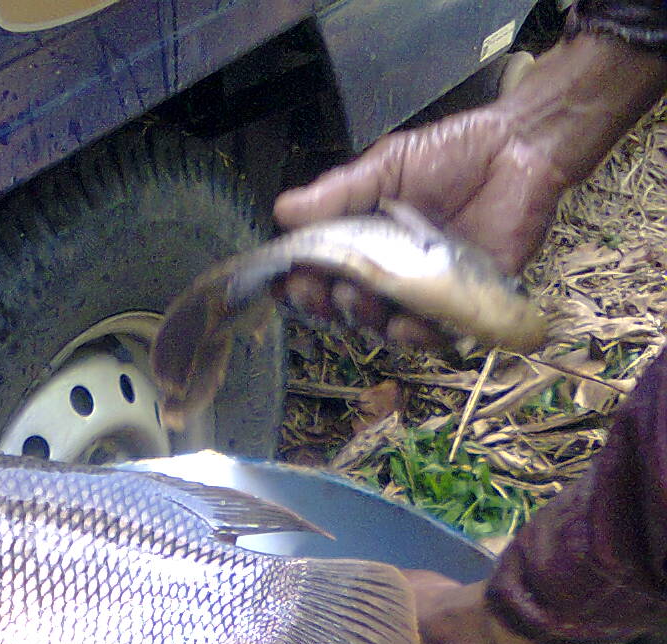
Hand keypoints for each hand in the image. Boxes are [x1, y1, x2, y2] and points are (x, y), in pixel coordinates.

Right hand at [273, 105, 566, 348]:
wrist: (519, 148)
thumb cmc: (453, 153)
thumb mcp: (387, 166)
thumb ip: (339, 193)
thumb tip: (282, 211)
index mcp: (368, 243)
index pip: (324, 274)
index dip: (302, 284)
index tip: (287, 281)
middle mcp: (393, 273)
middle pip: (348, 308)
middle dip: (328, 305)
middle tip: (324, 289)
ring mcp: (427, 292)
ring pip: (386, 325)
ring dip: (367, 320)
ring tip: (360, 299)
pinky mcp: (465, 303)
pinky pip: (437, 334)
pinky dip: (418, 336)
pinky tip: (405, 324)